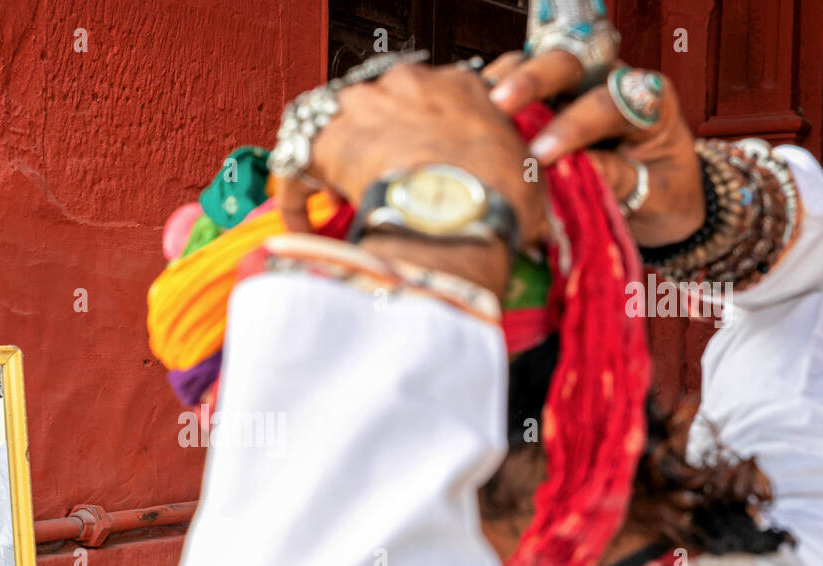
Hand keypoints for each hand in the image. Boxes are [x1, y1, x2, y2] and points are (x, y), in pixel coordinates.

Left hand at [277, 63, 548, 296]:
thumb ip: (514, 179)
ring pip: (331, 128)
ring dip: (332, 165)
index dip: (417, 137)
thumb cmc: (495, 200)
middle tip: (377, 185)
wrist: (457, 211)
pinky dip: (295, 198)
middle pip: (376, 108)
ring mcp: (361, 105)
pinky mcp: (323, 138)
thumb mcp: (524, 180)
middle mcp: (407, 84)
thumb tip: (528, 215)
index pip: (428, 101)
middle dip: (371, 145)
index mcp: (459, 88)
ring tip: (341, 204)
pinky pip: (295, 166)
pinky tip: (303, 225)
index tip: (417, 167)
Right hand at [483, 50, 703, 246]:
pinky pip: (519, 88)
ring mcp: (577, 90)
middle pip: (572, 63)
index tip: (543, 155)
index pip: (609, 101)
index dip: (574, 126)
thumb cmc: (662, 196)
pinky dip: (495, 97)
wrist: (661, 205)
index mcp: (649, 101)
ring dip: (507, 82)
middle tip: (502, 104)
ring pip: (538, 66)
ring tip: (479, 107)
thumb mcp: (654, 197)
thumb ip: (615, 179)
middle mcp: (611, 83)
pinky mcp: (549, 103)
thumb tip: (565, 172)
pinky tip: (473, 114)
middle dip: (534, 80)